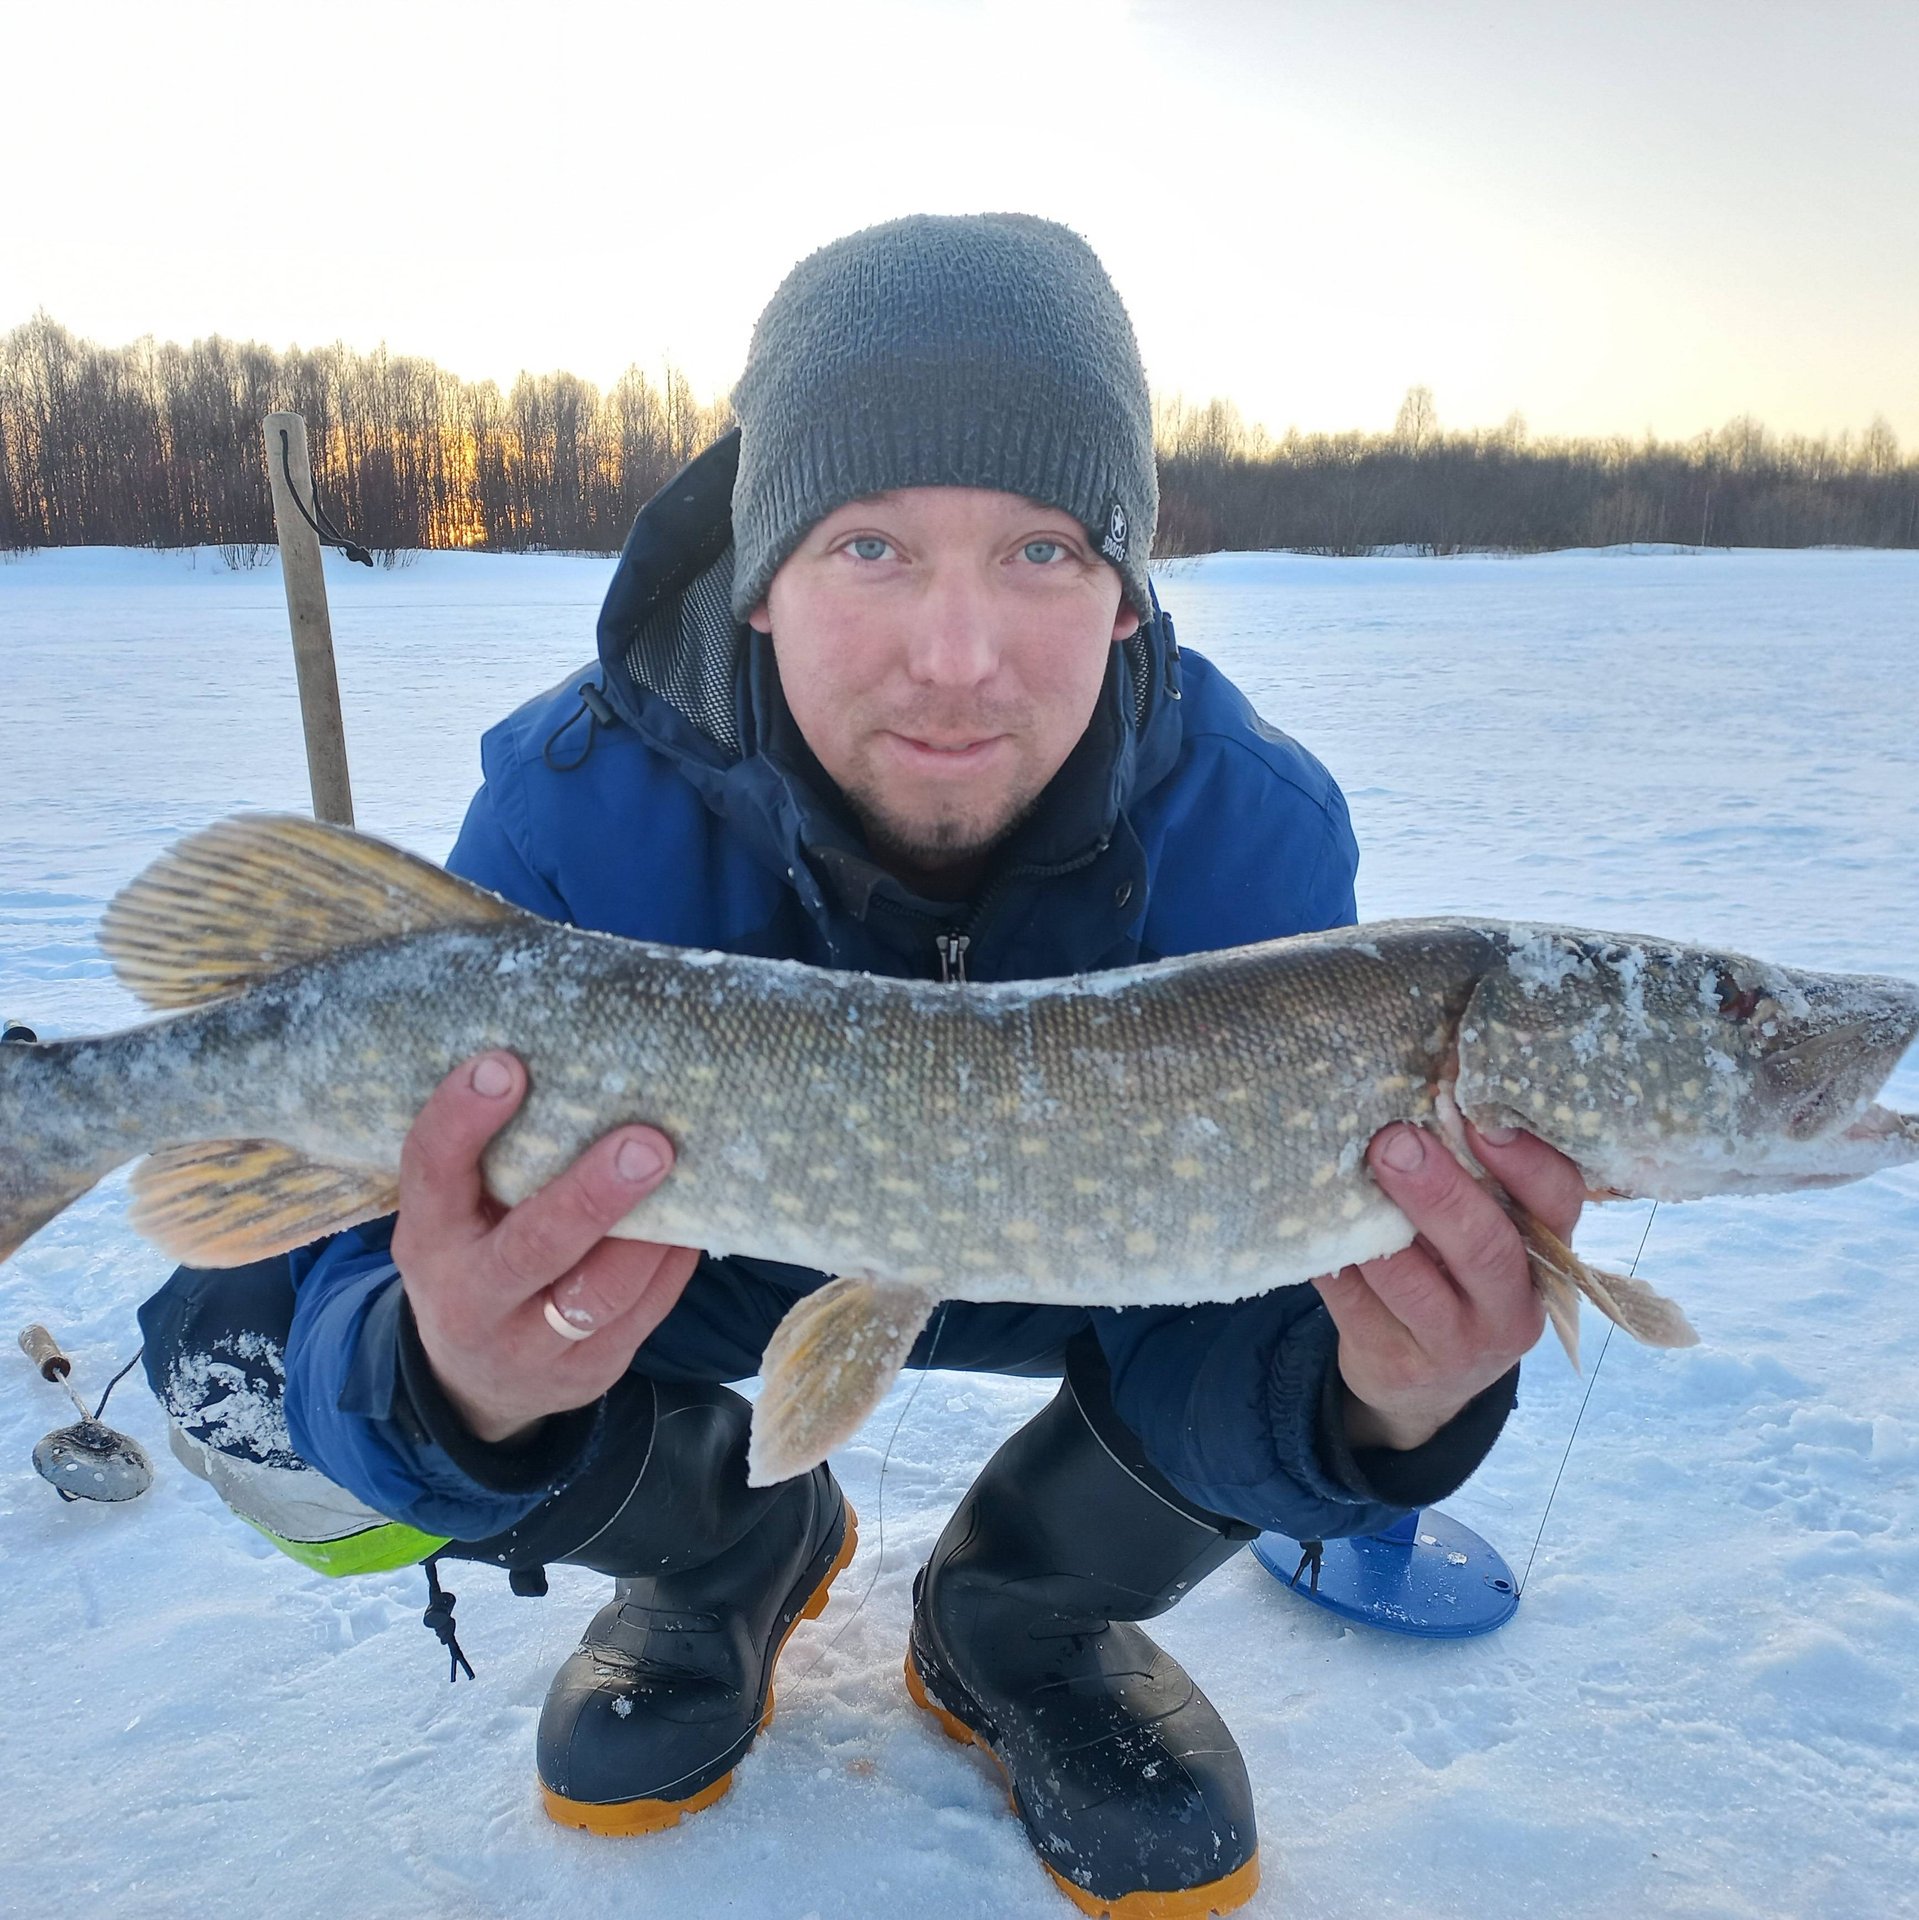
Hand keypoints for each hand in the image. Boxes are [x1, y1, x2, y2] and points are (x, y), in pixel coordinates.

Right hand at [391, 1050, 699, 1445]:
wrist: (474, 1383)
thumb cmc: (476, 1255)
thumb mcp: (455, 1215)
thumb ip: (495, 1160)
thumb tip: (583, 1068)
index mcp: (429, 1239)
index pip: (432, 1171)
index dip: (462, 1118)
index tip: (505, 1064)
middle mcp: (471, 1296)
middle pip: (533, 1246)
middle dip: (593, 1195)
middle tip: (648, 1143)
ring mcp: (531, 1345)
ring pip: (601, 1292)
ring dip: (650, 1233)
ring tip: (684, 1173)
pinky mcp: (590, 1371)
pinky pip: (644, 1312)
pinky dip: (672, 1261)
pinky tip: (694, 1216)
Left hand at [1310, 1123, 1579, 1451]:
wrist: (1425, 1382)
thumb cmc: (1454, 1274)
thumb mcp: (1483, 1231)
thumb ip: (1468, 1176)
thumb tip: (1409, 1092)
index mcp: (1545, 1255)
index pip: (1558, 1200)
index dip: (1525, 1160)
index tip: (1480, 1119)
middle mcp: (1511, 1306)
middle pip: (1485, 1247)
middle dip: (1438, 1191)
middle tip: (1392, 1142)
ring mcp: (1455, 1345)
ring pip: (1409, 1281)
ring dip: (1370, 1225)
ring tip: (1339, 1172)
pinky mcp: (1395, 1364)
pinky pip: (1352, 1302)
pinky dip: (1329, 1256)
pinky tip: (1309, 1222)